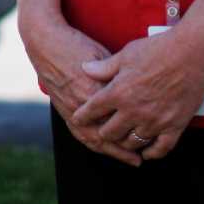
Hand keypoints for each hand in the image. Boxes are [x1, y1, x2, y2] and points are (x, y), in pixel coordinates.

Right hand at [19, 14, 140, 155]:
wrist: (45, 44)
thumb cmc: (76, 45)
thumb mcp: (103, 56)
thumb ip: (117, 76)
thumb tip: (137, 87)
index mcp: (97, 89)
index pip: (123, 113)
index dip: (141, 123)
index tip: (157, 127)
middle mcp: (84, 104)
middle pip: (113, 131)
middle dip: (132, 143)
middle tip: (151, 149)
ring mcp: (73, 111)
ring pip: (97, 139)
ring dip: (116, 152)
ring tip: (133, 159)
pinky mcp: (65, 112)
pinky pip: (82, 136)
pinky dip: (97, 146)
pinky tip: (108, 150)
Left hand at [70, 29, 203, 162]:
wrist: (192, 53)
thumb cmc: (158, 49)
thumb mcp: (126, 54)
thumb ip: (104, 67)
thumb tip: (85, 68)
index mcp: (118, 92)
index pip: (92, 111)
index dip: (82, 116)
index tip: (79, 119)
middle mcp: (134, 111)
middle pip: (109, 133)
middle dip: (103, 132)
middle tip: (103, 129)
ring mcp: (154, 121)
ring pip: (132, 143)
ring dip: (126, 142)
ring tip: (124, 139)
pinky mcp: (174, 126)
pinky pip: (160, 149)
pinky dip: (151, 152)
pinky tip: (147, 152)